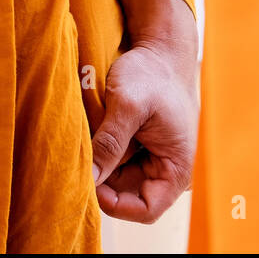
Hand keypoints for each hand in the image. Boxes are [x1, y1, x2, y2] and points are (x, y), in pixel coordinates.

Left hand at [92, 0, 198, 222]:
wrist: (161, 47)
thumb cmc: (152, 72)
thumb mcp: (128, 105)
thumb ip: (110, 142)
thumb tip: (89, 177)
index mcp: (176, 166)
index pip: (146, 210)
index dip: (116, 205)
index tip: (92, 182)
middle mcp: (167, 168)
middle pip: (128, 196)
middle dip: (104, 180)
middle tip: (81, 158)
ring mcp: (153, 158)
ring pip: (118, 179)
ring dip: (101, 164)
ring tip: (89, 138)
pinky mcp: (141, 146)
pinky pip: (116, 162)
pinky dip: (102, 152)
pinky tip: (95, 132)